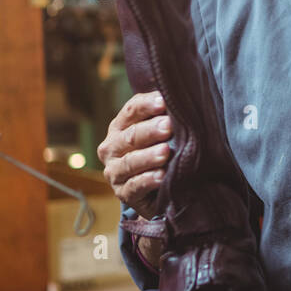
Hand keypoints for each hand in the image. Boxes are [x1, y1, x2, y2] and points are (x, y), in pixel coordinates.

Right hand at [97, 91, 172, 217]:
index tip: (164, 102)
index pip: (131, 110)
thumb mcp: (160, 132)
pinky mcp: (123, 193)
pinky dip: (147, 180)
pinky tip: (162, 176)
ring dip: (148, 157)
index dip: (147, 105)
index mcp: (120, 126)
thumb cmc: (160, 151)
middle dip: (150, 131)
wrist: (155, 190)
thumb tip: (179, 96)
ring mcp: (114, 172)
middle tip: (169, 127)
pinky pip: (134, 186)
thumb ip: (164, 115)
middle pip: (131, 135)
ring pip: (130, 162)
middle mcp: (112, 147)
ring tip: (166, 152)